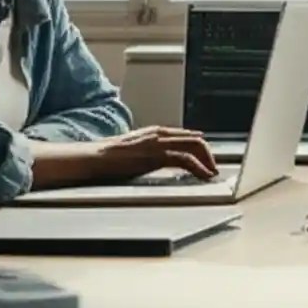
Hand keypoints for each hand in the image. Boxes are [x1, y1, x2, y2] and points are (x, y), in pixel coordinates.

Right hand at [94, 126, 218, 180]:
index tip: (207, 158)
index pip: (186, 135)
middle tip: (212, 168)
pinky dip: (200, 168)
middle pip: (195, 140)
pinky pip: (187, 159)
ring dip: (207, 161)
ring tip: (212, 173)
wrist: (95, 158)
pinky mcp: (158, 155)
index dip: (200, 148)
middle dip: (208, 154)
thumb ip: (150, 149)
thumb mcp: (135, 148)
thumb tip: (161, 158)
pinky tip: (205, 176)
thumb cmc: (109, 156)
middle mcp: (161, 134)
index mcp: (156, 132)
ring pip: (195, 146)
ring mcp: (160, 143)